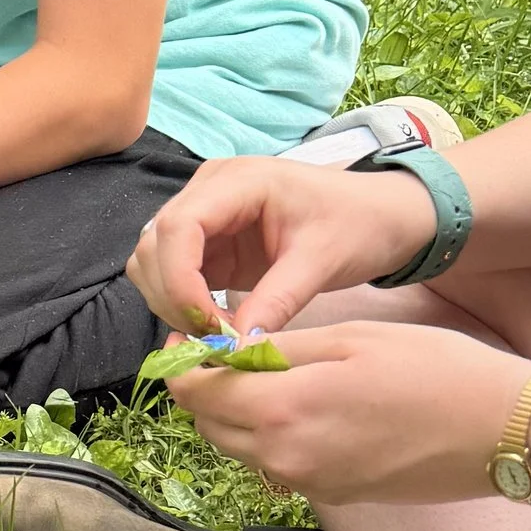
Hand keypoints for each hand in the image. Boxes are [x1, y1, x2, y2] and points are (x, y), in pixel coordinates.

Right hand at [127, 153, 448, 337]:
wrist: (379, 217)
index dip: (179, 281)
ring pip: (151, 263)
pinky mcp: (206, 244)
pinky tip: (216, 324)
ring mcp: (203, 216)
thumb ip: (277, 301)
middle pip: (153, 245)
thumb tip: (235, 350)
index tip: (207, 326)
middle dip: (173, 298)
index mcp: (238, 180)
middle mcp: (209, 191)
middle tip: (215, 338)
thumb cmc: (359, 224)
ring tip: (218, 332)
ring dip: (171, 304)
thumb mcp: (323, 262)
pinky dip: (181, 305)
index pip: (177, 227)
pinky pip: (169, 276)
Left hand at [164, 320, 530, 506]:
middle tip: (229, 353)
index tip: (184, 342)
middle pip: (209, 424)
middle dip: (207, 389)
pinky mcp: (328, 496)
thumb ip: (276, 350)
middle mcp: (282, 458)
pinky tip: (309, 406)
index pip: (194, 394)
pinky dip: (274, 435)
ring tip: (274, 375)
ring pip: (240, 446)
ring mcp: (305, 483)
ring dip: (240, 413)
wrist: (497, 431)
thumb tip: (220, 351)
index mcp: (282, 412)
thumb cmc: (434, 372)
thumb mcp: (350, 340)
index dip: (180, 366)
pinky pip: (277, 463)